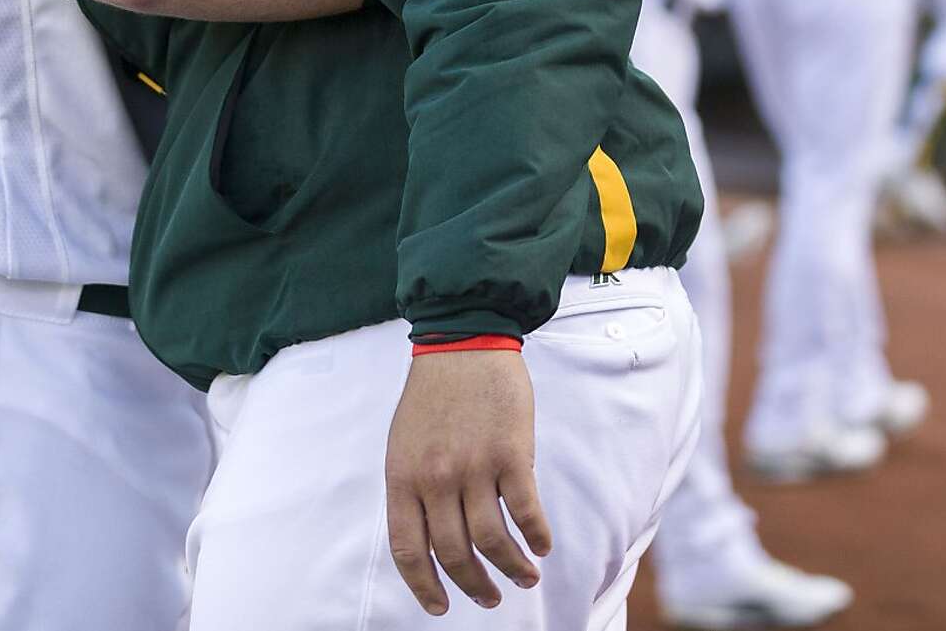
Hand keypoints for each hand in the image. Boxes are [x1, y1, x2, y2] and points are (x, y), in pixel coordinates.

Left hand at [384, 348, 549, 615]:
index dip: (424, 587)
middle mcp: (435, 478)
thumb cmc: (432, 395)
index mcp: (403, 477)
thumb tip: (429, 538)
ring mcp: (474, 467)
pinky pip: (526, 512)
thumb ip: (413, 488)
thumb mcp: (403, 443)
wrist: (463, 341)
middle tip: (490, 598)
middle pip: (455, 554)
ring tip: (525, 577)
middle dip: (475, 586)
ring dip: (512, 569)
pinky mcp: (511, 454)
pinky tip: (542, 545)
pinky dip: (536, 537)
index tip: (440, 607)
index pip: (409, 550)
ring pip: (493, 541)